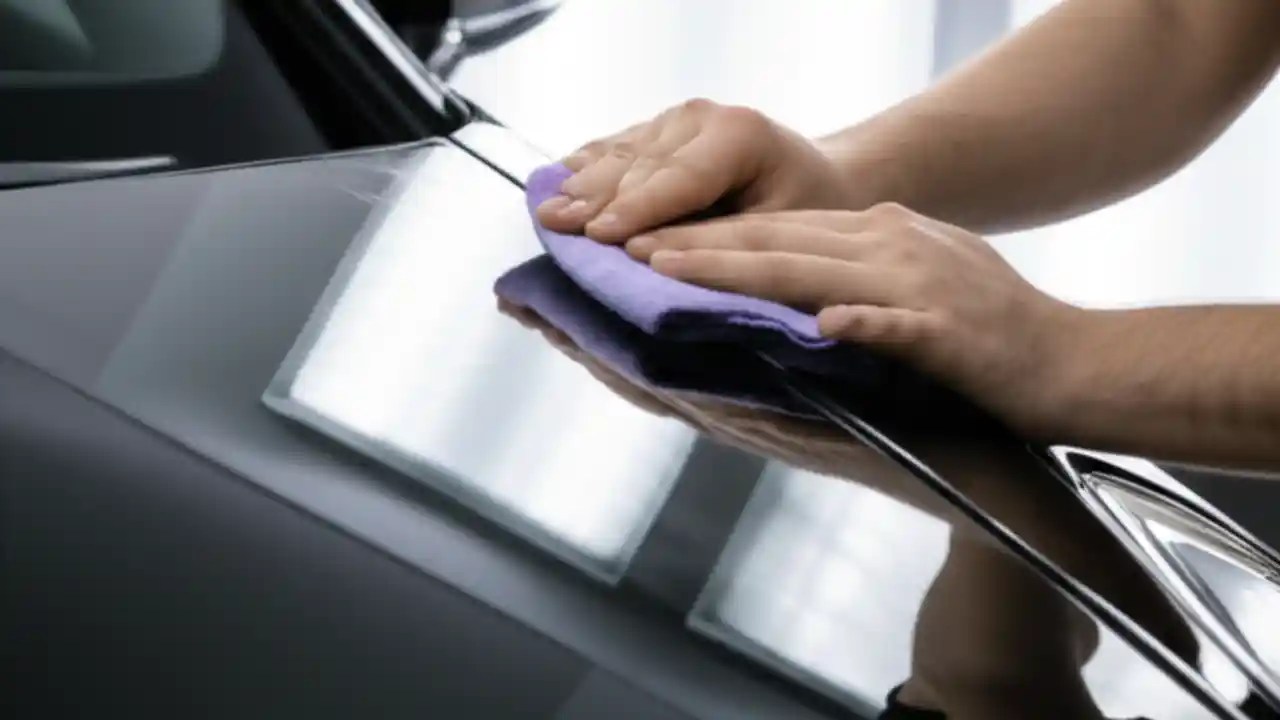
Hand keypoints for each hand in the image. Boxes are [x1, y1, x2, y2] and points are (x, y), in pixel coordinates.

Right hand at [535, 99, 855, 242]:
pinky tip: (557, 181)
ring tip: (546, 212)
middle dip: (596, 200)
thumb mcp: (778, 234)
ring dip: (582, 186)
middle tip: (555, 228)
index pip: (676, 178)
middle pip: (638, 166)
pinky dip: (587, 166)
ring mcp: (676, 118)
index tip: (598, 235)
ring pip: (620, 156)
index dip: (635, 209)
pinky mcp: (659, 127)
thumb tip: (656, 263)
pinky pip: (616, 147)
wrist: (817, 178)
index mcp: (738, 136)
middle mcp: (701, 117)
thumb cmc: (807, 215)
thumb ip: (720, 244)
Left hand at [623, 205, 1084, 437]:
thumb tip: (799, 287)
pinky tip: (826, 325)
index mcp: (880, 234)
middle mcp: (893, 245)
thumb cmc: (991, 330)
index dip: (709, 235)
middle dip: (698, 245)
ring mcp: (922, 285)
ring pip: (814, 270)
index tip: (646, 242)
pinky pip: (901, 325)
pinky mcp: (954, 333)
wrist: (1077, 364)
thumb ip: (857, 274)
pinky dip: (865, 322)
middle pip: (778, 241)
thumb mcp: (919, 276)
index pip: (777, 230)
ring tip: (673, 271)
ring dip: (741, 270)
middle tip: (627, 248)